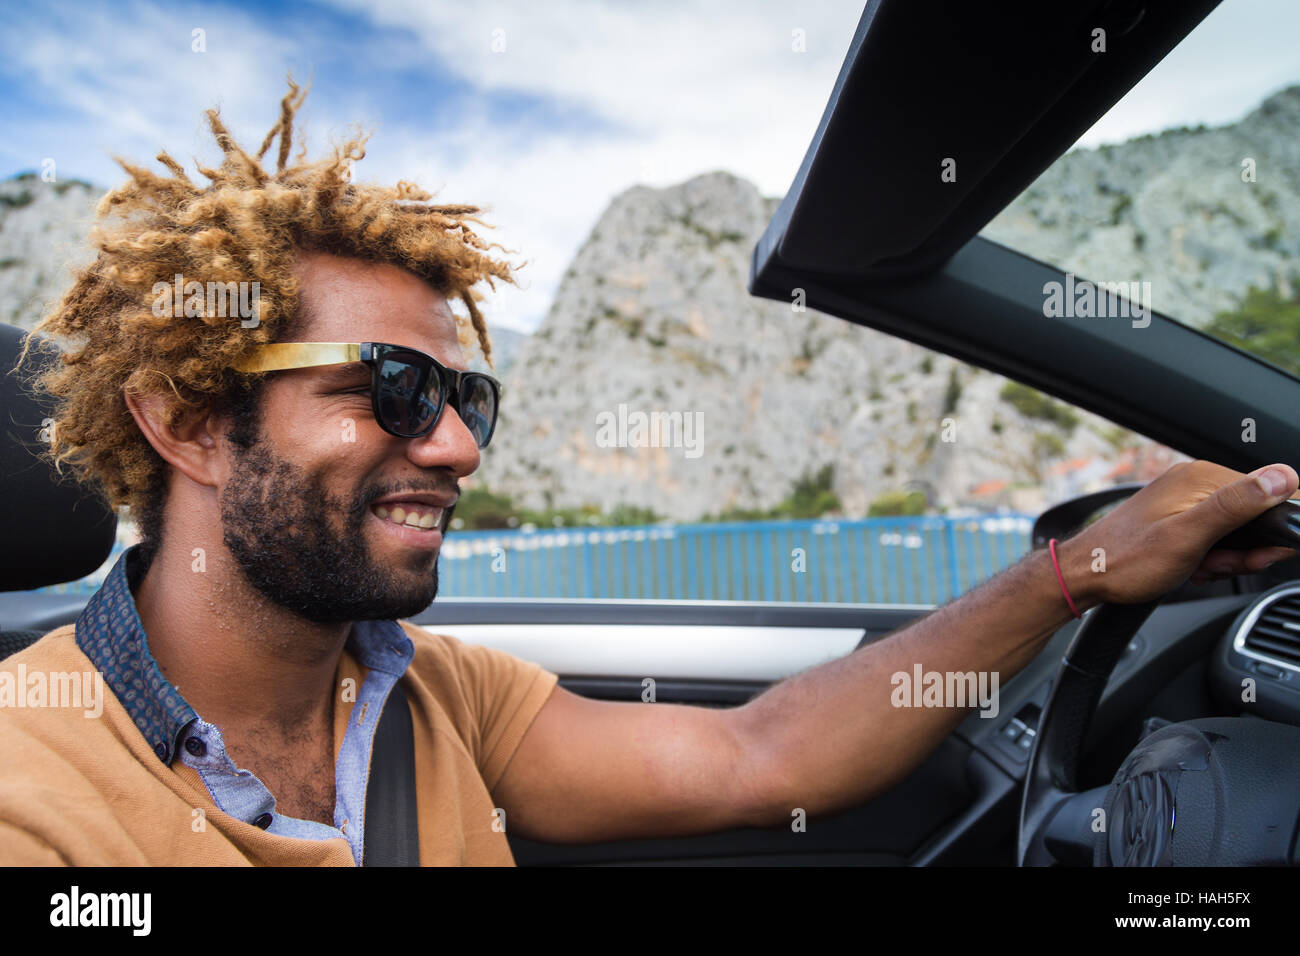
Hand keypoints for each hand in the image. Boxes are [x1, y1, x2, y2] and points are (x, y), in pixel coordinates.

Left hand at [1059, 460, 1299, 606]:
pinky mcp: (1178, 518)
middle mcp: (1195, 482)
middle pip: (1255, 514)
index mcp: (1201, 478)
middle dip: (1246, 549)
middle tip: (1219, 565)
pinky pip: (1215, 537)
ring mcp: (1185, 500)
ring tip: (1200, 568)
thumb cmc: (1126, 560)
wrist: (1084, 575)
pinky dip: (1211, 558)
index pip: (1272, 492)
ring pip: (1236, 531)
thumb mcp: (1188, 536)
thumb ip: (1236, 506)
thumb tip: (1284, 476)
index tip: (1259, 556)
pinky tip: (1193, 568)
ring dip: (1227, 557)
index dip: (1274, 531)